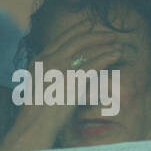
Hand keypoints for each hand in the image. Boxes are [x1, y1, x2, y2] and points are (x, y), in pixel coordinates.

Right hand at [0, 14, 136, 150]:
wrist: (33, 124)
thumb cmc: (36, 112)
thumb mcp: (39, 86)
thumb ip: (50, 74)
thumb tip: (66, 71)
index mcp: (40, 59)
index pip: (61, 39)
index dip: (77, 30)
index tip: (89, 26)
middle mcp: (50, 59)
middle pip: (77, 40)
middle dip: (96, 35)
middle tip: (110, 35)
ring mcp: (61, 68)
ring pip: (87, 49)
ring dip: (105, 45)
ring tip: (117, 45)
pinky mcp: (73, 79)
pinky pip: (94, 63)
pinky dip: (107, 57)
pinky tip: (116, 55)